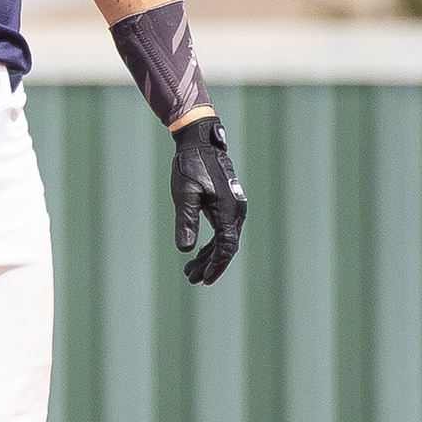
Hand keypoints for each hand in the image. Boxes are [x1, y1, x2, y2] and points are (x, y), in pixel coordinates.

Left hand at [171, 117, 245, 284]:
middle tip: (191, 278)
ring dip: (208, 256)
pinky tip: (196, 252)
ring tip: (189, 270)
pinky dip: (210, 244)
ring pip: (224, 240)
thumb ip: (186, 221)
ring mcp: (233, 207)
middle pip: (226, 247)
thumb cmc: (190, 166)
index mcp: (228, 210)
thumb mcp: (184, 194)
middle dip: (209, 265)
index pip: (226, 248)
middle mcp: (236, 211)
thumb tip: (185, 250)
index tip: (203, 280)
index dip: (215, 266)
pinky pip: (222, 231)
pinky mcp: (227, 204)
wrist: (200, 141)